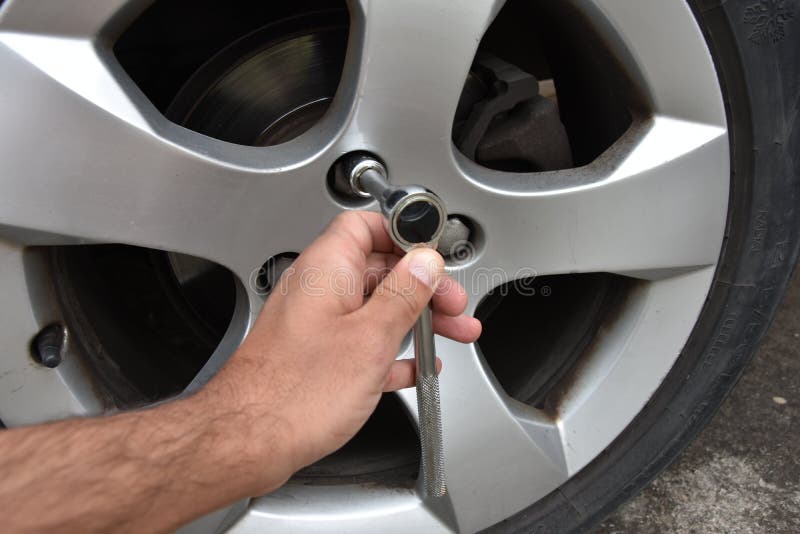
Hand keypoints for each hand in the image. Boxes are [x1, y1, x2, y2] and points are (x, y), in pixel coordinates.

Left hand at [201, 211, 480, 493]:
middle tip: (452, 305)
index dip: (403, 236)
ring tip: (452, 334)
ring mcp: (315, 324)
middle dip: (422, 286)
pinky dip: (390, 350)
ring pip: (374, 308)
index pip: (366, 225)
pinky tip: (412, 367)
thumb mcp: (369, 339)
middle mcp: (317, 290)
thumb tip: (424, 263)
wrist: (247, 442)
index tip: (433, 257)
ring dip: (415, 320)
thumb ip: (403, 295)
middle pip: (378, 269)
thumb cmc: (292, 393)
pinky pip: (361, 342)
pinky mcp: (315, 356)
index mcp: (326, 269)